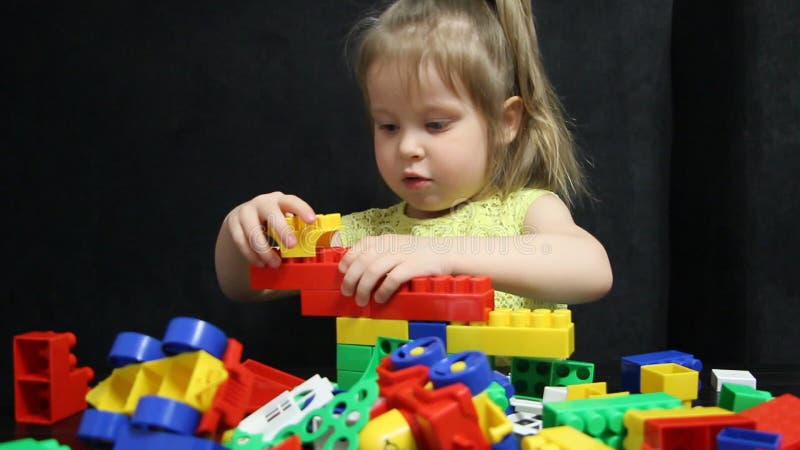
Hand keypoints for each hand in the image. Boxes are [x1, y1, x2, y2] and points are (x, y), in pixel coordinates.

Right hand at [223, 192, 315, 267]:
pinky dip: (252, 255)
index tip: (311, 220)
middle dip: (282, 230)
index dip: (302, 209)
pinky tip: (260, 262)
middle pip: (271, 213)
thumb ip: (294, 229)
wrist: (243, 218)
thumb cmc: (270, 221)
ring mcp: (246, 212)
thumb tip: (312, 246)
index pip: (292, 201)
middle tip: (292, 245)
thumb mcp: (283, 220)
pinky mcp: (233, 224)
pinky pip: (241, 241)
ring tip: (274, 263)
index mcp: (279, 200)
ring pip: (253, 231)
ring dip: (265, 251)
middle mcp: (262, 203)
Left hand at [338, 235, 453, 306]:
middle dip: (351, 279)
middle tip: (348, 293)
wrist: (446, 253)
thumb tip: (358, 270)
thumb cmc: (420, 254)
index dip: (347, 261)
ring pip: (373, 270)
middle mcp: (390, 245)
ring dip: (363, 288)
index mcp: (385, 240)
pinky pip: (391, 280)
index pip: (359, 247)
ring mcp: (402, 255)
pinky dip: (382, 291)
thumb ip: (380, 254)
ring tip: (361, 300)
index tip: (343, 273)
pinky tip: (379, 299)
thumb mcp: (398, 247)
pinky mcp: (412, 267)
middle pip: (362, 261)